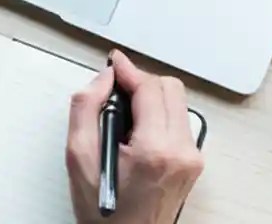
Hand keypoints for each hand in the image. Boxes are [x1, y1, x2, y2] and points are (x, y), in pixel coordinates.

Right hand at [66, 51, 203, 223]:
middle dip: (141, 82)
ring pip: (177, 102)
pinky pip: (179, 121)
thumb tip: (104, 79)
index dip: (129, 70)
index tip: (114, 63)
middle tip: (116, 91)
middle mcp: (181, 152)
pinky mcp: (193, 162)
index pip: (150, 88)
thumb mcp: (78, 159)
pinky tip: (137, 132)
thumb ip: (86, 109)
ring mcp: (191, 158)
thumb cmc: (104, 213)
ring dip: (152, 98)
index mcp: (154, 150)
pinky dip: (159, 115)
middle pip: (170, 88)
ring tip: (125, 117)